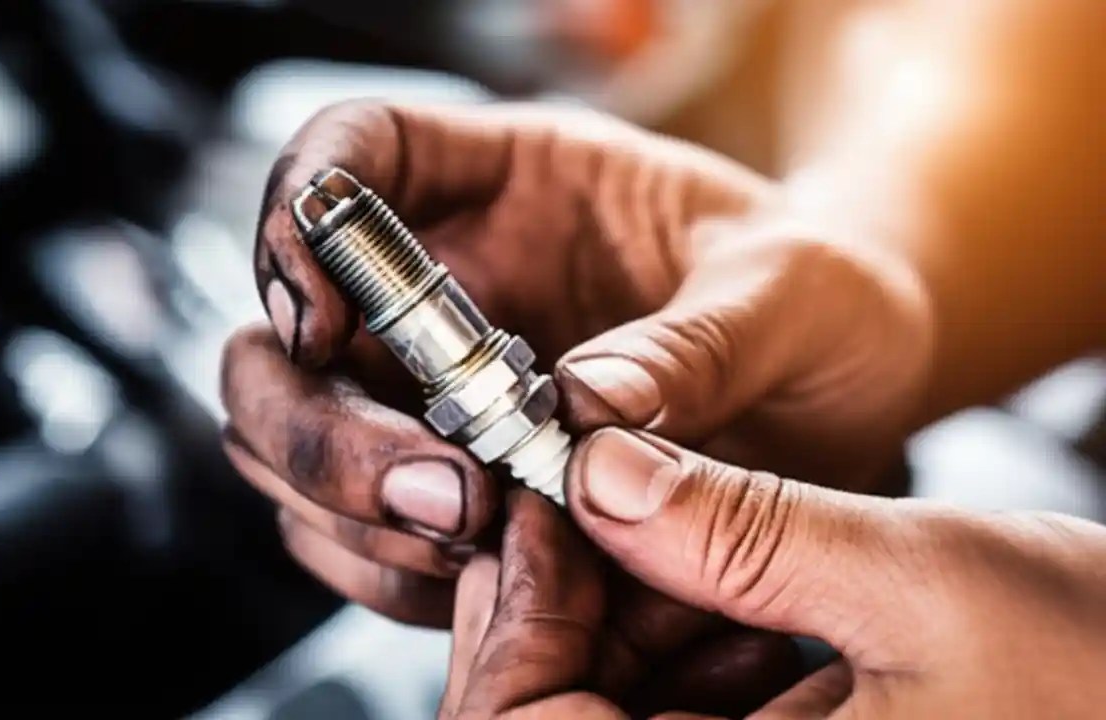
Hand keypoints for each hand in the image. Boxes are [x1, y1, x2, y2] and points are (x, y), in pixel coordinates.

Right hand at [222, 101, 929, 620]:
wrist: (846, 389)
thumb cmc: (821, 296)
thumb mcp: (792, 291)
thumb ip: (693, 344)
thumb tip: (581, 415)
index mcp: (507, 181)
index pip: (351, 155)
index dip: (300, 215)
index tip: (317, 307)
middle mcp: (443, 292)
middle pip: (280, 342)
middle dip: (317, 421)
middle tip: (437, 483)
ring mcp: (434, 395)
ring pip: (295, 452)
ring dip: (358, 512)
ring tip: (486, 537)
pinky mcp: (457, 484)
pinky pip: (365, 540)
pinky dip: (401, 573)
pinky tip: (493, 578)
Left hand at [446, 427, 1105, 717]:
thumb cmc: (1103, 678)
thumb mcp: (921, 581)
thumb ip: (744, 533)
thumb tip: (602, 474)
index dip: (514, 619)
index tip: (543, 502)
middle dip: (567, 606)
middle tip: (600, 495)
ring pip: (613, 715)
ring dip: (625, 616)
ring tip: (684, 531)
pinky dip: (685, 646)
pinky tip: (737, 590)